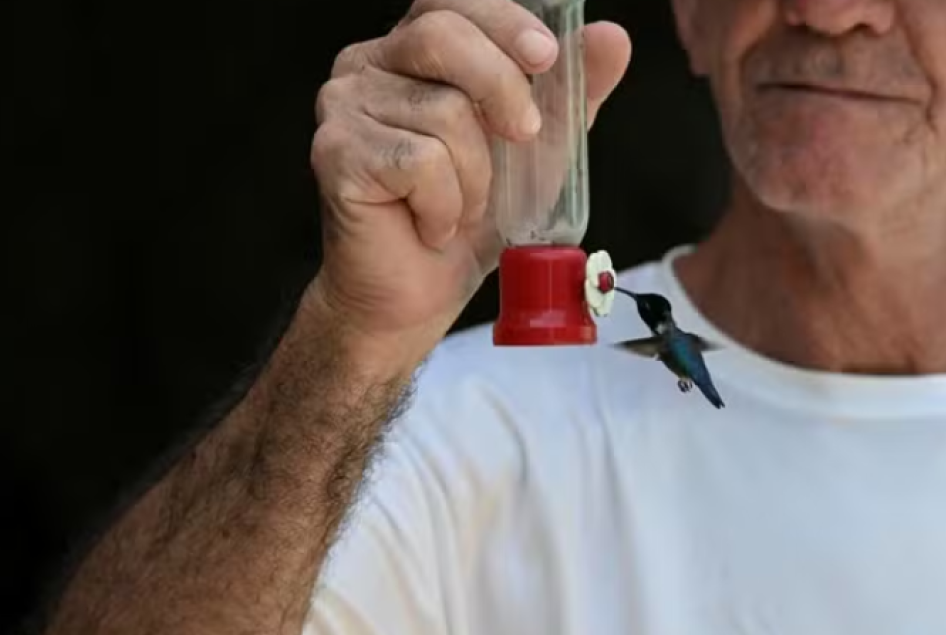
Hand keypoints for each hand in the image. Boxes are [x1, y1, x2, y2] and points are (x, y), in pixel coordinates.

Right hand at [306, 0, 630, 360]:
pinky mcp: (335, 153)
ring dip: (476, 175)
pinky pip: (419, 162)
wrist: (419, 294)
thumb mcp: (538, 148)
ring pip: (442, 112)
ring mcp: (343, 107)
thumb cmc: (469, 217)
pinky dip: (446, 204)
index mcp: (412, 51)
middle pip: (441, 35)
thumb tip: (611, 37)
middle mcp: (367, 66)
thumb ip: (571, 91)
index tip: (546, 56)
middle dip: (502, 87)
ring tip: (463, 206)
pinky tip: (433, 224)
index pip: (451, 1)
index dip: (502, 20)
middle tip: (524, 137)